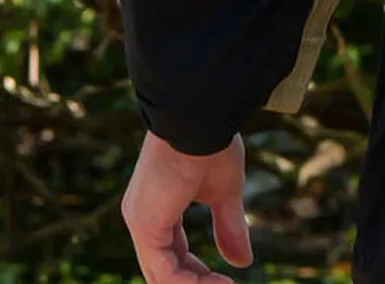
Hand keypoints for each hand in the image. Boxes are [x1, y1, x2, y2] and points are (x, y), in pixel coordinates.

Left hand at [121, 131, 252, 283]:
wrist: (201, 118)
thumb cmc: (211, 143)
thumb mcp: (225, 193)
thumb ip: (228, 227)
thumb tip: (243, 262)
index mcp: (156, 209)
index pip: (173, 254)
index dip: (196, 271)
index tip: (225, 279)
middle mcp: (142, 217)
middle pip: (164, 269)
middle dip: (195, 282)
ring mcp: (140, 221)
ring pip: (161, 274)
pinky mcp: (146, 224)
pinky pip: (162, 270)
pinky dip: (187, 282)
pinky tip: (215, 282)